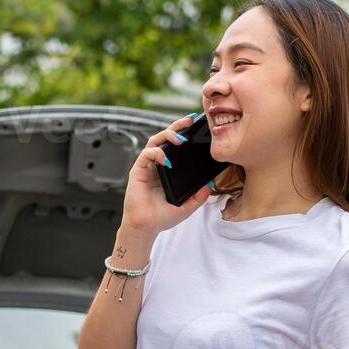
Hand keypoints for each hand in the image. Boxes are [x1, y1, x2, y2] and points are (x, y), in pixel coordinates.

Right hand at [120, 112, 214, 237]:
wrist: (146, 227)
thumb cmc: (162, 217)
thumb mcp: (188, 206)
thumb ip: (199, 195)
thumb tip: (211, 184)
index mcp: (168, 169)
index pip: (176, 146)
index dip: (185, 134)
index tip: (198, 127)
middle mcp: (157, 164)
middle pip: (166, 138)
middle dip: (177, 126)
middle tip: (189, 121)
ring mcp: (147, 166)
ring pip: (155, 141)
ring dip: (167, 135)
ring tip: (180, 138)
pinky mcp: (138, 171)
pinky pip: (146, 154)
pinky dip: (156, 152)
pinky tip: (165, 158)